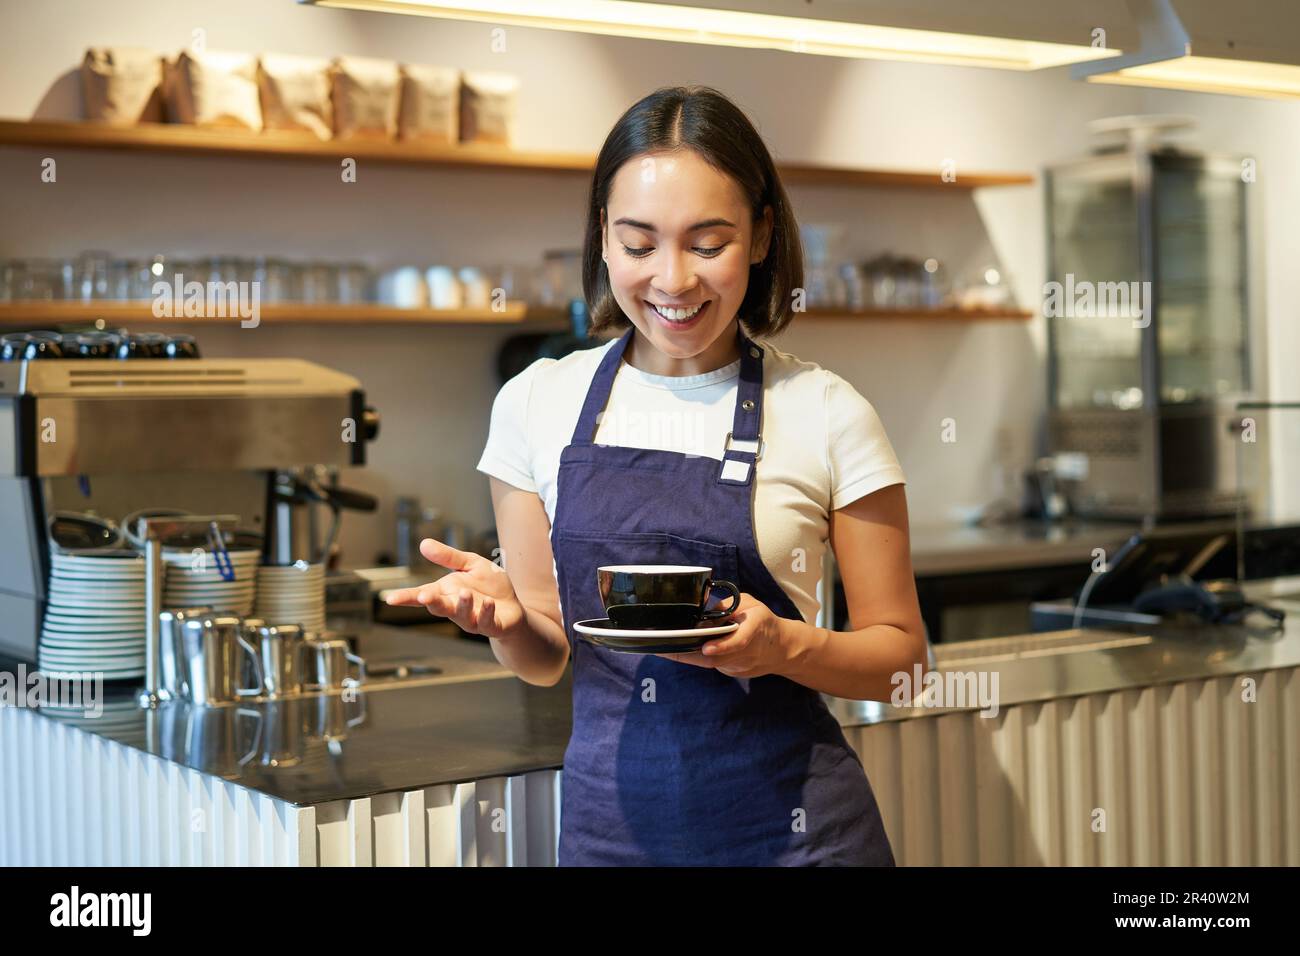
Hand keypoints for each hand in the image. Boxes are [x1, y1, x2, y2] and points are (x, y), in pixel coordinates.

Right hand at [384, 538, 524, 641]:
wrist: (513, 606)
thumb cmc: (489, 585)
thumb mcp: (469, 564)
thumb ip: (448, 557)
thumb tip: (423, 544)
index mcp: (446, 592)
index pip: (422, 595)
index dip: (406, 597)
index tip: (390, 598)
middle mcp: (455, 607)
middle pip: (438, 607)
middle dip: (431, 602)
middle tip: (423, 596)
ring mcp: (472, 619)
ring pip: (461, 616)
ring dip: (461, 605)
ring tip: (464, 593)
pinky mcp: (491, 625)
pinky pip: (486, 621)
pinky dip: (486, 612)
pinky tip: (488, 603)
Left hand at [655, 592, 795, 677]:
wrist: (782, 649)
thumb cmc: (763, 622)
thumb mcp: (750, 605)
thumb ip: (729, 605)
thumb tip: (702, 608)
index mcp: (756, 629)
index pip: (740, 641)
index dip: (723, 646)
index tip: (706, 647)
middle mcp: (748, 652)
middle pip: (717, 658)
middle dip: (689, 654)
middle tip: (664, 647)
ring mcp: (740, 666)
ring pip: (711, 663)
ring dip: (687, 656)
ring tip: (663, 648)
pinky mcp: (734, 672)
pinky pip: (713, 665)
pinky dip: (696, 657)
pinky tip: (681, 649)